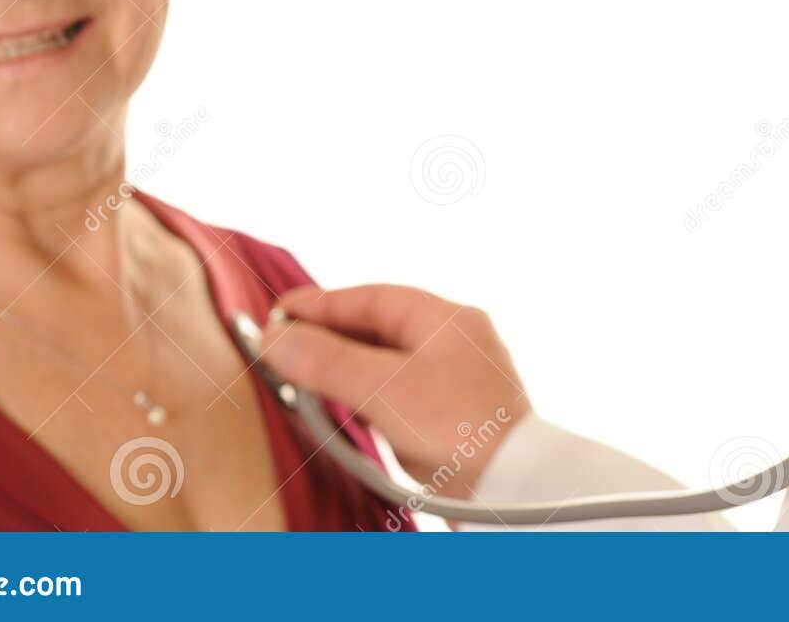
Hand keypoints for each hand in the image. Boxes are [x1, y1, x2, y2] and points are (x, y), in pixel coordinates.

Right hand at [257, 283, 531, 496]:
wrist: (514, 488)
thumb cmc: (461, 430)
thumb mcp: (386, 389)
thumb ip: (327, 361)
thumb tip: (274, 338)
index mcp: (446, 319)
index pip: (370, 299)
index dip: (320, 305)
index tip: (276, 315)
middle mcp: (453, 342)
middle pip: (375, 330)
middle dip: (326, 339)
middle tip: (280, 350)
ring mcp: (454, 379)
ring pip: (383, 363)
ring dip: (342, 370)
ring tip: (300, 380)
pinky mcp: (450, 416)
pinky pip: (395, 394)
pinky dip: (363, 397)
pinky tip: (339, 411)